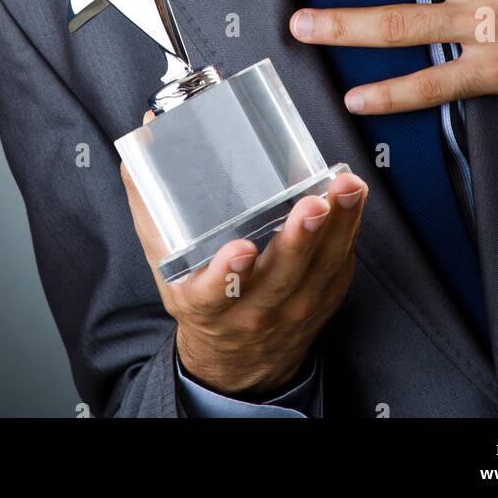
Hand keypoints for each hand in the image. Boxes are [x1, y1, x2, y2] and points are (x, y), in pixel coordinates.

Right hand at [121, 130, 367, 398]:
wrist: (237, 361)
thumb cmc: (202, 294)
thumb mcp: (167, 260)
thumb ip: (152, 201)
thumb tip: (144, 137)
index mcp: (206, 305)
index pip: (215, 295)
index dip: (227, 276)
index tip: (240, 250)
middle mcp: (252, 313)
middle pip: (280, 278)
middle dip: (299, 239)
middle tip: (313, 204)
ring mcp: (293, 310)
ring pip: (320, 269)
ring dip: (337, 226)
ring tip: (346, 189)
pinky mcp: (324, 299)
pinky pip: (341, 264)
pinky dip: (349, 230)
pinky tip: (354, 199)